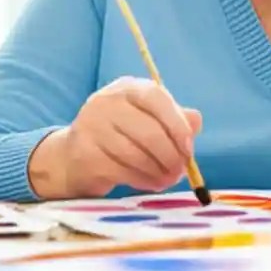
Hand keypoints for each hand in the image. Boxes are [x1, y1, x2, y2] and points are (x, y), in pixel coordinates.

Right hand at [40, 77, 202, 198]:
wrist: (75, 156)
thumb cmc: (121, 135)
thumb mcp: (149, 120)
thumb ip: (175, 118)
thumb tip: (196, 120)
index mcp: (128, 88)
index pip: (156, 98)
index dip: (177, 125)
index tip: (189, 148)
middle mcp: (107, 101)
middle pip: (148, 131)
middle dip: (170, 156)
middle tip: (180, 172)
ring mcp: (92, 125)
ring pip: (135, 154)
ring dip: (158, 172)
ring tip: (167, 180)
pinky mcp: (84, 152)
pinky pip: (121, 170)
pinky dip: (142, 180)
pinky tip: (151, 183)